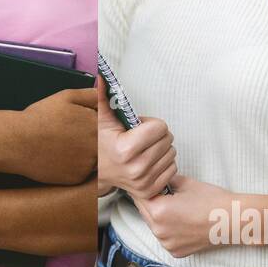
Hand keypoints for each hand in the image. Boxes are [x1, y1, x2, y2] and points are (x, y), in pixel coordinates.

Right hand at [14, 87, 96, 185]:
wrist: (17, 142)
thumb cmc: (39, 119)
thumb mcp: (66, 97)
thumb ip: (91, 95)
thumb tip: (104, 94)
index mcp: (97, 126)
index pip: (106, 125)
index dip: (91, 124)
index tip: (79, 124)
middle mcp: (96, 147)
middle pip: (100, 144)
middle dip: (87, 140)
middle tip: (68, 136)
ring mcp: (87, 164)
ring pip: (91, 160)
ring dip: (82, 154)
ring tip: (62, 146)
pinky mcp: (77, 178)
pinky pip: (81, 172)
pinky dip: (72, 167)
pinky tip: (58, 157)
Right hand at [96, 77, 175, 198]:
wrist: (95, 173)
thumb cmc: (101, 144)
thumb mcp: (101, 119)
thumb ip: (103, 96)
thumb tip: (101, 75)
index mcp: (125, 149)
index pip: (160, 127)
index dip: (150, 123)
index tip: (138, 128)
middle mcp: (136, 168)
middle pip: (168, 140)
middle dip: (156, 135)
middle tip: (141, 139)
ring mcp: (143, 182)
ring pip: (172, 154)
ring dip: (161, 149)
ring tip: (143, 150)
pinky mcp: (150, 191)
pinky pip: (172, 169)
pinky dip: (163, 164)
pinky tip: (148, 161)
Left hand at [131, 175, 233, 258]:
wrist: (232, 219)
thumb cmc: (212, 200)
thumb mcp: (184, 182)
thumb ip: (164, 180)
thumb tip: (155, 177)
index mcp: (158, 211)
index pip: (140, 196)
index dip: (144, 188)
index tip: (147, 183)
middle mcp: (159, 230)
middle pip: (144, 212)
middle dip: (150, 202)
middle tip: (160, 193)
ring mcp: (167, 243)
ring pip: (154, 226)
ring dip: (158, 217)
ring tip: (175, 208)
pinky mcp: (176, 252)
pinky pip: (165, 238)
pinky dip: (169, 230)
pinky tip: (181, 221)